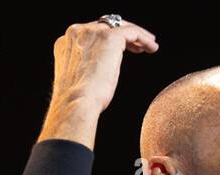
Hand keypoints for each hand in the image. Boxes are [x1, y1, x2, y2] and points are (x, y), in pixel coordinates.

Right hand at [39, 19, 158, 146]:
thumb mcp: (79, 80)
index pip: (92, 33)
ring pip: (120, 26)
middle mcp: (78, 32)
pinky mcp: (109, 38)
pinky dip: (144, 37)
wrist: (76, 103)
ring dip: (137, 35)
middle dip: (124, 35)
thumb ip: (86, 69)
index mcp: (67, 43)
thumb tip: (100, 74)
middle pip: (106, 26)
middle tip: (139, 46)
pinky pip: (132, 32)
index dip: (109, 38)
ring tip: (151, 46)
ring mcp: (92, 33)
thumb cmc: (78, 101)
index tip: (124, 49)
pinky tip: (153, 48)